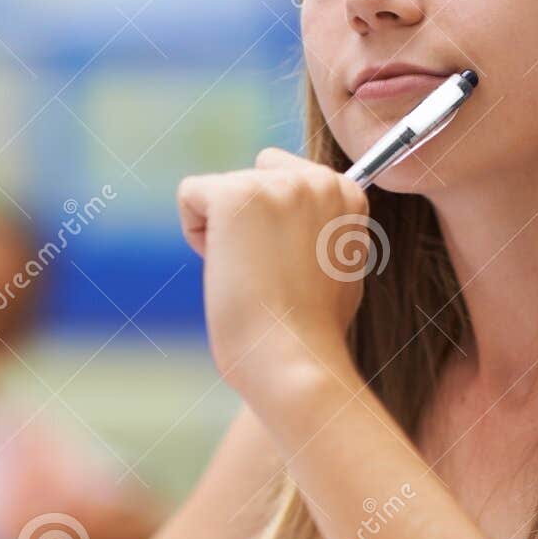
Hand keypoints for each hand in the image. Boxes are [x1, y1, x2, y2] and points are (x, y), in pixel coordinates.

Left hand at [176, 148, 371, 401]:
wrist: (296, 360)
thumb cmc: (312, 331)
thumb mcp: (335, 265)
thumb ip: (319, 228)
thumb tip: (291, 221)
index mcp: (347, 193)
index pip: (284, 178)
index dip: (275, 226)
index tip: (288, 268)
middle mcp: (317, 179)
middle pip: (251, 178)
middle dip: (247, 223)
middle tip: (268, 275)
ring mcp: (277, 184)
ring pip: (220, 189)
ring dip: (223, 234)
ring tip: (254, 278)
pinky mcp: (235, 195)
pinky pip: (190, 195)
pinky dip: (195, 235)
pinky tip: (228, 268)